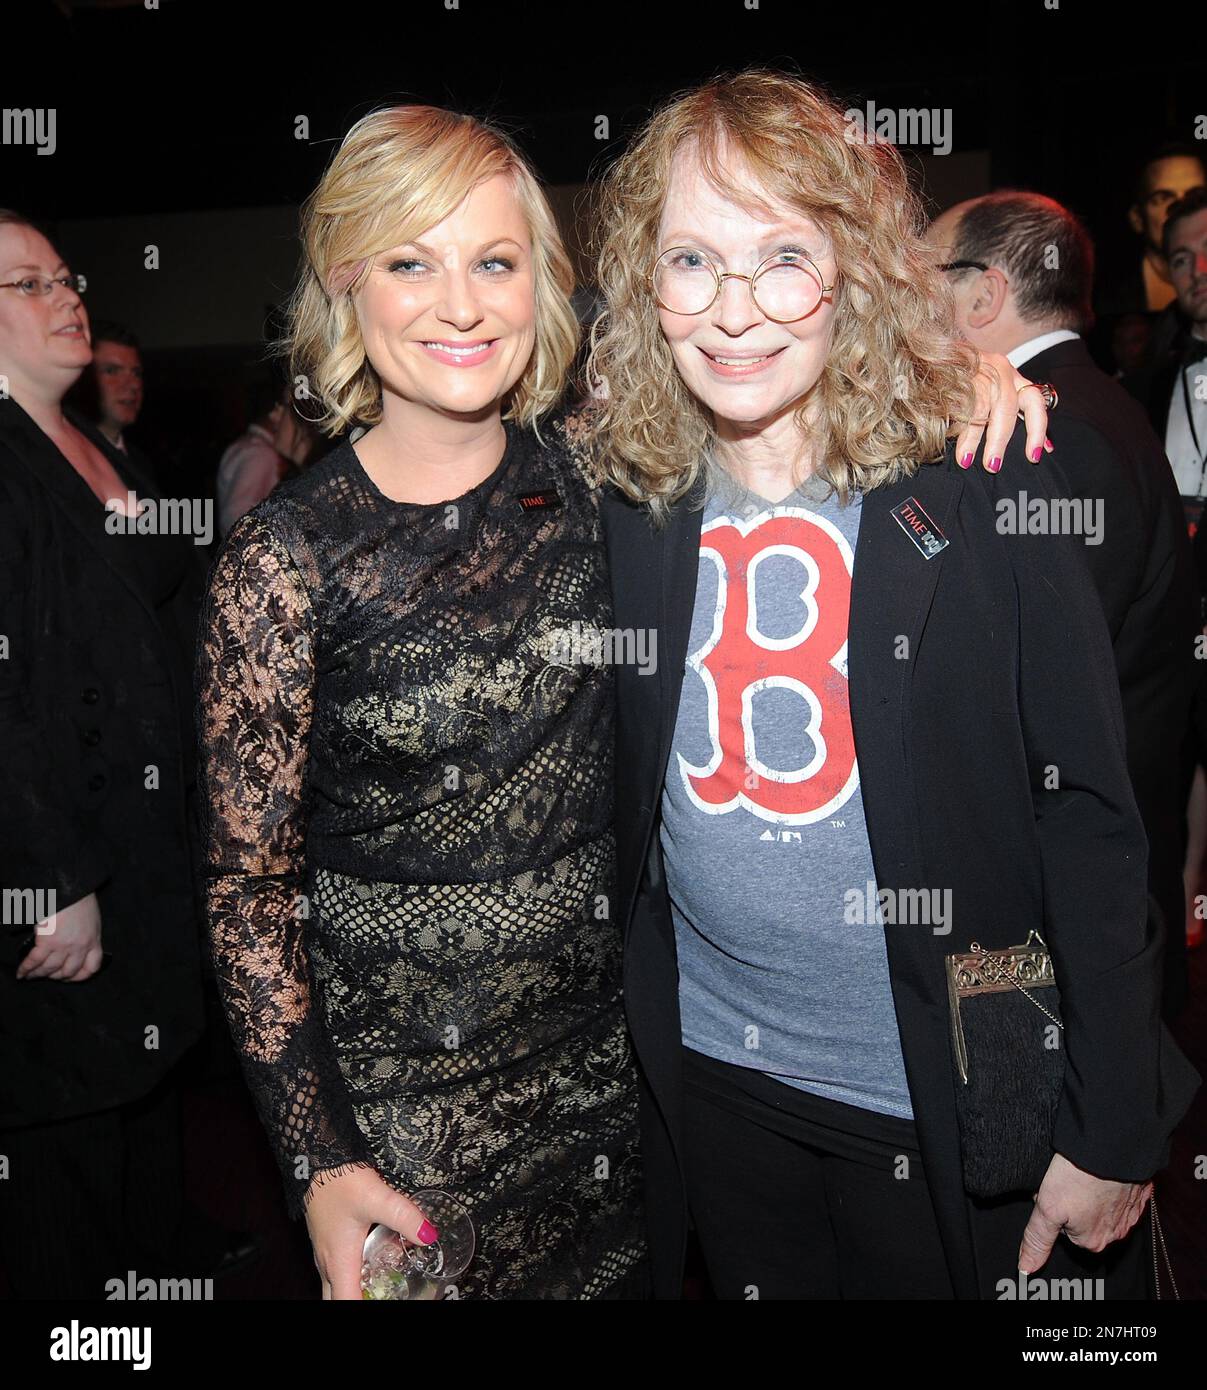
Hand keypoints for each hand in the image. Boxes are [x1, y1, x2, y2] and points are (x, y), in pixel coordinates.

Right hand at [16, 891, 103, 980]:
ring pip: (49, 969)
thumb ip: (87, 936)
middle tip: (46, 976)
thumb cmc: (81, 900)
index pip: (91, 968)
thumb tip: (77, 946)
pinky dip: (26, 969)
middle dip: (56, 976)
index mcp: (93, 941)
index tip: (70, 977)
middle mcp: (80, 947)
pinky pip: (35, 961)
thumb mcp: (93, 920)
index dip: (79, 976)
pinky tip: (21, 973)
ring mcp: (63, 946)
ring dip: (38, 974)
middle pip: (68, 972)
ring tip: (30, 976)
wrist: (70, 888)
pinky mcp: (47, 942)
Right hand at [304, 1164, 439, 1299]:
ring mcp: (326, 1249)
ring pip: (338, 1283)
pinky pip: (338, 1267)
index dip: (362, 1308)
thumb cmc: (339, 1179)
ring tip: (384, 1282)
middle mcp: (328, 1261)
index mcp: (338, 1261)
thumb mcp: (376, 1198)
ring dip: (357, 1288)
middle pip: (339, 1297)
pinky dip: (355, 1273)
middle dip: (359, 1300)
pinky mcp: (328, 1237)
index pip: (346, 1303)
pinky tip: (375, 1257)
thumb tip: (429, 1235)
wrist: (315, 1155)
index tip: (388, 1301)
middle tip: (385, 1293)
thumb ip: (403, 1216)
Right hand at [956, 352, 1052, 471]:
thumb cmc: (959, 375)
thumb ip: (1002, 412)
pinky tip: (948, 438)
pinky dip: (954, 425)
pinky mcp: (955, 370)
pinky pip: (957, 403)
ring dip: (972, 439)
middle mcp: (999, 369)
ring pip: (980, 408)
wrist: (929, 347)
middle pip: (1007, 409)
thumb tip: (1023, 446)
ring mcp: (977, 368)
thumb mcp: (987, 387)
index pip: (1036, 402)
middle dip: (1000, 441)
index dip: (1038, 431)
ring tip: (965, 461)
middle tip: (993, 466)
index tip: (1036, 456)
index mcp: (1011, 375)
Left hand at [1018, 1151, 1152, 1273]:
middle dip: (1073, 1202)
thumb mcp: (1047, 1208)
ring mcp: (1130, 1213)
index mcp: (1092, 1241)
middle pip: (1083, 1219)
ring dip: (1092, 1192)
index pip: (1064, 1229)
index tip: (1054, 1193)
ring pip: (1102, 1206)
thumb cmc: (1079, 1177)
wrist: (1113, 1149)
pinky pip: (1121, 1192)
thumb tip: (1026, 1268)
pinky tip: (1103, 1171)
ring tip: (1083, 1174)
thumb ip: (1037, 1239)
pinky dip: (1112, 1183)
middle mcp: (1115, 1233)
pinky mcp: (1140, 1193)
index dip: (1054, 1207)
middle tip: (1067, 1181)